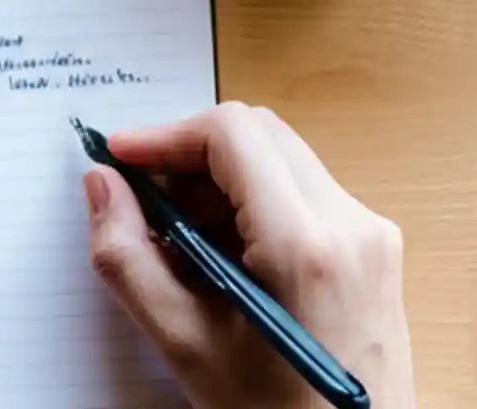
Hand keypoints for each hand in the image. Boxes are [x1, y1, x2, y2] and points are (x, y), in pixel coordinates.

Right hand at [83, 103, 414, 408]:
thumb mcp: (185, 343)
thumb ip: (127, 258)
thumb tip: (101, 187)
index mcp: (305, 244)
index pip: (233, 133)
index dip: (166, 135)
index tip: (122, 158)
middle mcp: (351, 223)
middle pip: (258, 136)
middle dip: (190, 158)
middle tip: (146, 204)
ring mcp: (371, 232)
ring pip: (280, 159)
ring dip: (219, 182)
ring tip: (181, 245)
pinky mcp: (375, 246)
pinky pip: (303, 191)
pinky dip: (252, 205)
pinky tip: (223, 258)